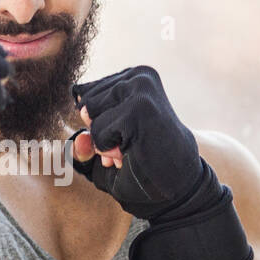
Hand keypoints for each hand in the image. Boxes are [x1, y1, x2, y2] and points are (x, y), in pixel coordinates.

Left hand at [67, 65, 254, 259]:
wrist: (179, 183)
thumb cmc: (142, 163)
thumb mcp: (103, 148)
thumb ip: (83, 141)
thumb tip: (79, 138)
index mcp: (133, 76)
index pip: (83, 94)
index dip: (96, 124)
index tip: (124, 135)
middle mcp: (139, 75)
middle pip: (85, 103)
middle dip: (99, 131)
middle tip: (130, 144)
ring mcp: (141, 88)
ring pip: (90, 115)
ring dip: (105, 142)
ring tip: (133, 147)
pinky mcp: (140, 107)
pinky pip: (98, 132)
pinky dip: (109, 150)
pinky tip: (134, 151)